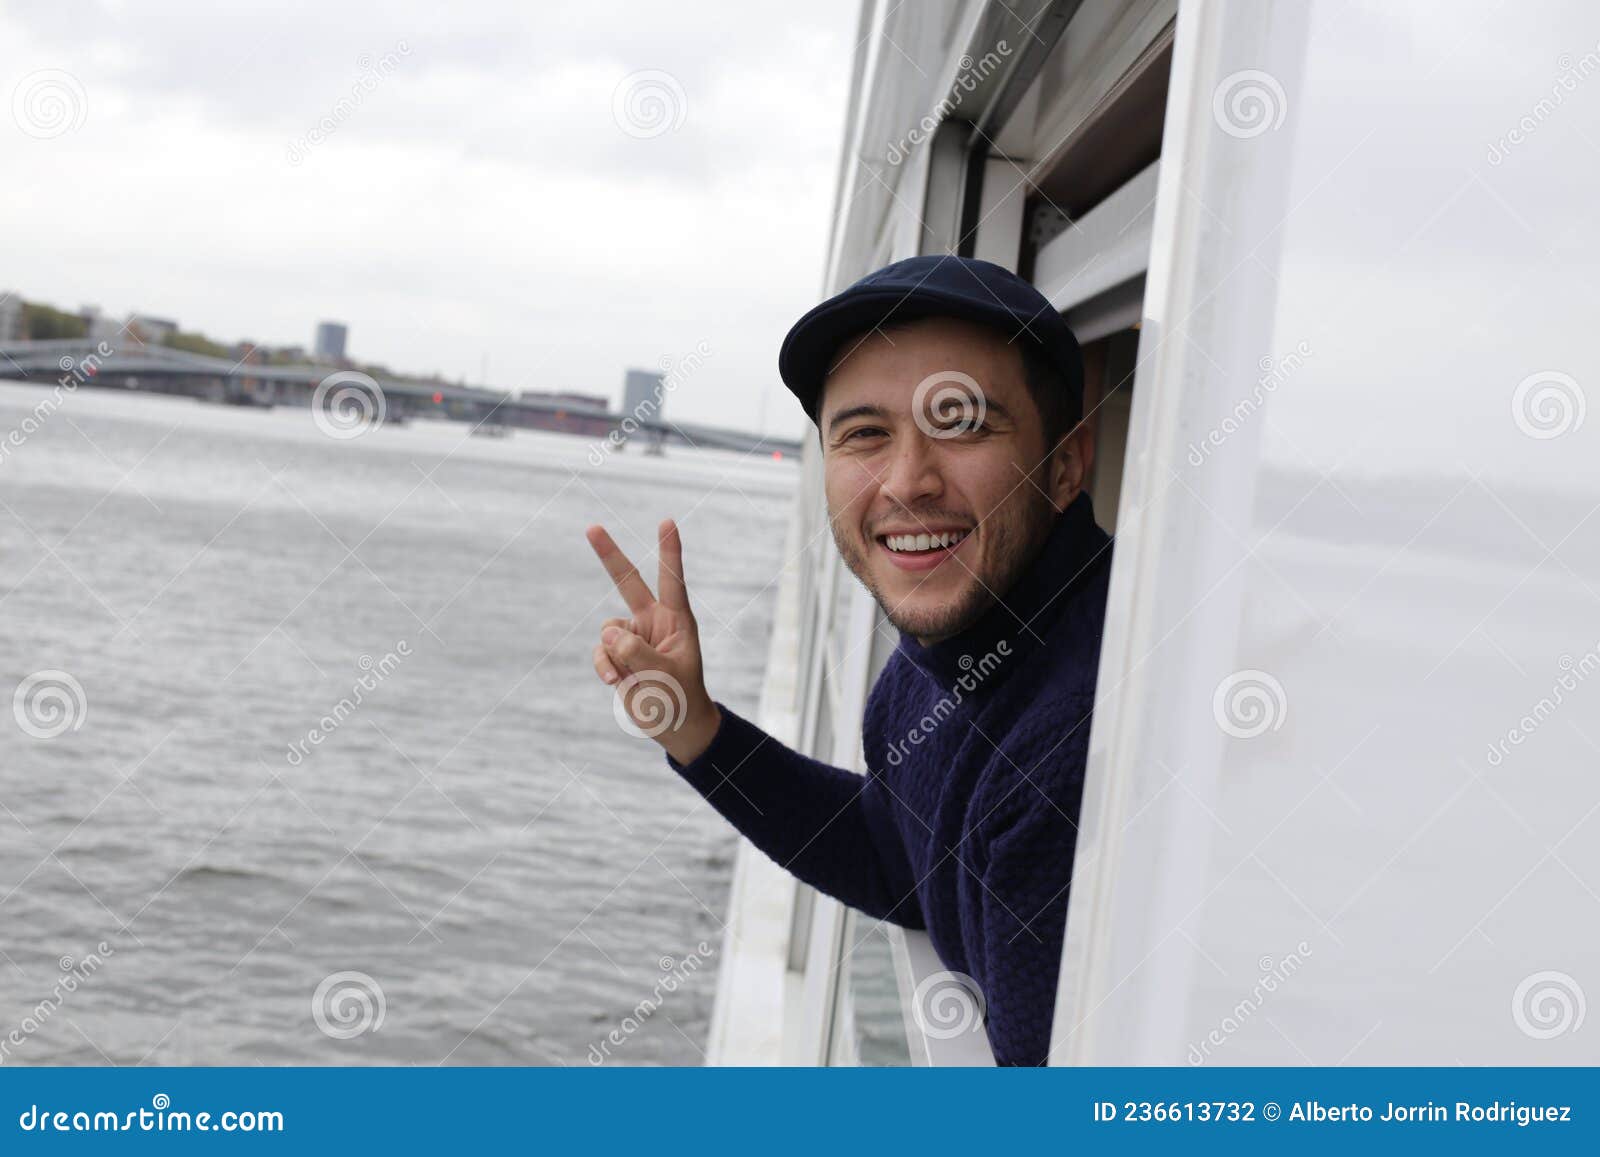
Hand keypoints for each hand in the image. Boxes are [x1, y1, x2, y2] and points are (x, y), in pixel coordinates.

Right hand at [586, 518, 720, 764]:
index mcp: (677, 621)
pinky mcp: (619, 654)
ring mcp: (635, 637)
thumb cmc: (680, 699)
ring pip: (607, 632)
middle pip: (628, 583)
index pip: (672, 580)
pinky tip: (616, 682)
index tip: (667, 521)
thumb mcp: (662, 677)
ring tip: (627, 678)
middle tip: (591, 527)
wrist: (675, 726)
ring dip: (611, 656)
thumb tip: (607, 631)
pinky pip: (601, 652)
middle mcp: (654, 622)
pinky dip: (604, 667)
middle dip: (609, 556)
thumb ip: (635, 652)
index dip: (669, 551)